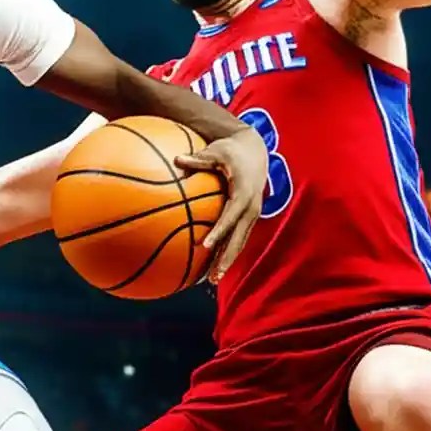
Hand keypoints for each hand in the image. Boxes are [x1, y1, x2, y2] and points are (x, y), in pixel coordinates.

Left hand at [175, 126, 267, 282]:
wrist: (254, 150)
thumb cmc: (231, 150)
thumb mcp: (216, 151)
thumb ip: (198, 159)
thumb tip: (176, 159)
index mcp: (244, 192)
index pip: (231, 215)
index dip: (219, 231)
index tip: (205, 246)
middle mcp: (251, 206)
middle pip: (239, 238)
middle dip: (226, 258)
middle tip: (212, 277)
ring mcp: (252, 213)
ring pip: (240, 242)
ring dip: (227, 261)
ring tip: (212, 280)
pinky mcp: (249, 216)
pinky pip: (238, 237)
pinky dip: (228, 251)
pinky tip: (214, 265)